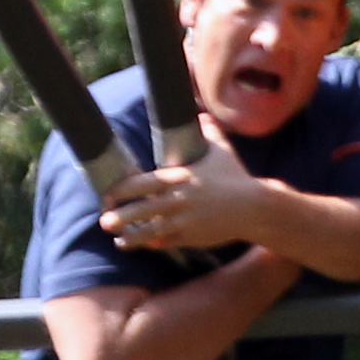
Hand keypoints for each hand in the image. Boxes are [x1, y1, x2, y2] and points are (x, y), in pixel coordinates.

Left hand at [99, 138, 271, 252]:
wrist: (255, 207)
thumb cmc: (236, 177)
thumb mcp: (222, 151)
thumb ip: (208, 132)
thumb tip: (202, 114)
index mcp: (178, 177)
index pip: (141, 183)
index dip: (121, 191)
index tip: (109, 195)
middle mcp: (178, 200)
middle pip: (141, 210)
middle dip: (119, 216)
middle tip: (104, 220)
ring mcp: (185, 221)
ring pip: (151, 231)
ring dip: (132, 237)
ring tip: (119, 241)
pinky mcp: (193, 237)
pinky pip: (168, 242)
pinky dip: (155, 244)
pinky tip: (144, 245)